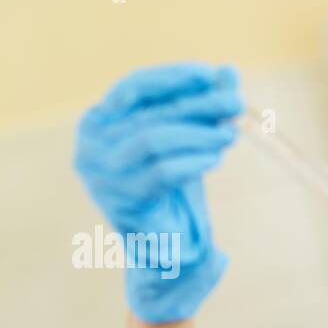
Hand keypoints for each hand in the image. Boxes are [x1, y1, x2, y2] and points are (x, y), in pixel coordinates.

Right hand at [74, 63, 242, 322]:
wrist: (165, 256)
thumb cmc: (173, 193)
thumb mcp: (186, 142)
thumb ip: (202, 107)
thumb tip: (230, 72)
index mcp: (97, 123)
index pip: (134, 86)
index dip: (174, 78)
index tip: (213, 74)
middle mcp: (91, 145)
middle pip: (150, 113)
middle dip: (197, 105)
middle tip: (236, 102)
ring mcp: (102, 176)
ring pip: (154, 139)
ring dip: (199, 134)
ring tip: (230, 135)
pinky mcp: (123, 203)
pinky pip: (163, 173)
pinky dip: (194, 162)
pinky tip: (215, 159)